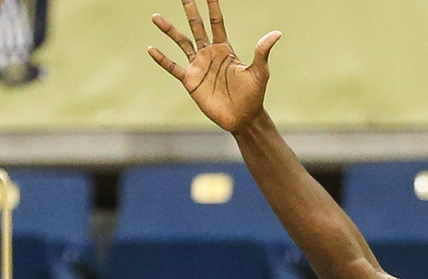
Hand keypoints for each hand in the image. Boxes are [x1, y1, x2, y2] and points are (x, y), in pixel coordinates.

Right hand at [148, 0, 281, 132]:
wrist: (243, 118)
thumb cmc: (253, 95)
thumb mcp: (259, 72)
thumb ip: (262, 51)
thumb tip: (277, 33)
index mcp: (224, 49)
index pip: (216, 22)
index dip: (212, 7)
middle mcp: (209, 54)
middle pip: (196, 27)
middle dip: (190, 10)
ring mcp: (198, 66)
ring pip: (180, 42)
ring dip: (169, 30)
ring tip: (156, 16)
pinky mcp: (190, 80)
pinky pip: (173, 67)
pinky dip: (162, 59)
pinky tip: (151, 48)